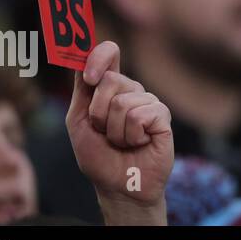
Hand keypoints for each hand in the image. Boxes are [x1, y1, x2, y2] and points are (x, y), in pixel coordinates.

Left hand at [66, 42, 172, 225]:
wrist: (118, 185)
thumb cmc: (99, 155)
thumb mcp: (78, 121)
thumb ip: (81, 90)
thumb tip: (79, 56)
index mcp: (110, 87)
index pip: (109, 53)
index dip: (98, 54)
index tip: (88, 75)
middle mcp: (131, 89)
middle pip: (110, 79)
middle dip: (98, 113)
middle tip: (104, 131)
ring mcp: (148, 101)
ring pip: (122, 103)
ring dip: (114, 131)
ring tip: (122, 142)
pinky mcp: (162, 116)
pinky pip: (139, 116)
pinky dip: (131, 136)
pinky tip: (139, 143)